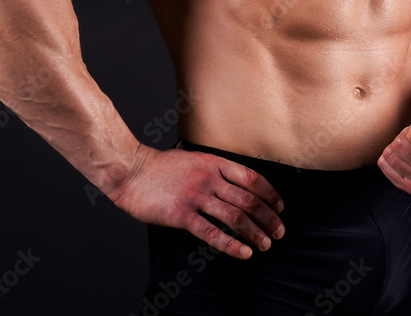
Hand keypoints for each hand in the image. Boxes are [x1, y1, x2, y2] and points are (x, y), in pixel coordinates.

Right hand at [109, 145, 284, 259]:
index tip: (279, 208)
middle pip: (249, 200)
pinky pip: (212, 233)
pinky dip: (231, 244)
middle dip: (269, 218)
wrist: (131, 171)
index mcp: (215, 163)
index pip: (253, 178)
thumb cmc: (160, 166)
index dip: (270, 195)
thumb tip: (233, 176)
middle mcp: (210, 179)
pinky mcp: (182, 215)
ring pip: (236, 217)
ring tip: (265, 244)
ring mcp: (196, 197)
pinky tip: (244, 252)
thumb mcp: (194, 157)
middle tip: (278, 231)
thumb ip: (214, 166)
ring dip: (255, 233)